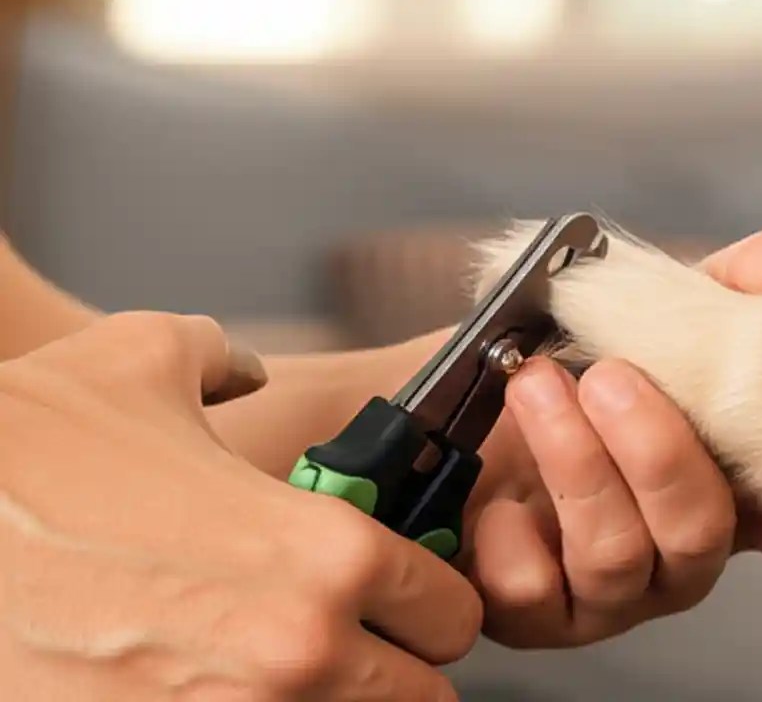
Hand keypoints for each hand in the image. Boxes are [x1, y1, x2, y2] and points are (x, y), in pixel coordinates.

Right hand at [0, 313, 479, 700]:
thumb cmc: (23, 453)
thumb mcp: (143, 360)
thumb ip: (225, 358)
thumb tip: (242, 369)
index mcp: (325, 553)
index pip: (454, 612)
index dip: (434, 600)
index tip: (406, 593)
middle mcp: (298, 651)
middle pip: (423, 698)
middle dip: (397, 666)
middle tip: (352, 639)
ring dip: (332, 700)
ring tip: (277, 663)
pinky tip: (206, 683)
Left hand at [465, 228, 761, 647]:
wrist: (450, 412)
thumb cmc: (554, 373)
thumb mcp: (629, 320)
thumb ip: (711, 298)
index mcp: (728, 492)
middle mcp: (679, 554)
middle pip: (702, 532)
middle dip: (658, 452)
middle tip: (608, 374)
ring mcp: (609, 592)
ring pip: (616, 554)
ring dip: (575, 461)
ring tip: (533, 385)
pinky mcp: (534, 614)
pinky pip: (532, 588)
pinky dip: (509, 529)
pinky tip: (491, 490)